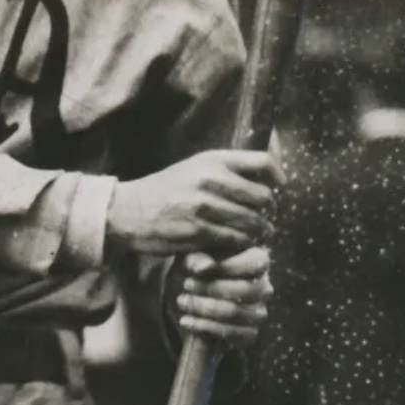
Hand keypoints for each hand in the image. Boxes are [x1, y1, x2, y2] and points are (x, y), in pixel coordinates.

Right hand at [107, 150, 281, 256]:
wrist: (126, 211)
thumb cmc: (163, 190)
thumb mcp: (193, 168)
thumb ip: (224, 170)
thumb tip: (264, 178)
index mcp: (212, 160)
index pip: (263, 162)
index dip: (278, 177)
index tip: (278, 188)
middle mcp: (211, 180)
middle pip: (264, 197)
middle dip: (268, 212)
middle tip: (262, 219)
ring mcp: (205, 207)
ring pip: (252, 222)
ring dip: (256, 232)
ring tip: (251, 234)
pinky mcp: (198, 232)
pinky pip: (235, 239)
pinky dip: (239, 244)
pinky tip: (233, 243)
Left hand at [172, 247, 272, 345]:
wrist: (192, 296)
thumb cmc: (196, 270)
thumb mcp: (192, 258)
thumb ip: (198, 259)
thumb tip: (204, 268)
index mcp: (257, 262)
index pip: (256, 263)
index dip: (229, 267)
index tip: (199, 270)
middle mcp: (264, 288)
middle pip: (245, 290)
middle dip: (211, 288)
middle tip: (186, 285)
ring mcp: (259, 312)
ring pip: (236, 312)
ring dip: (204, 308)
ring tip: (182, 301)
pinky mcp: (250, 333)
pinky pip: (234, 334)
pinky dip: (206, 328)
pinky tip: (187, 321)